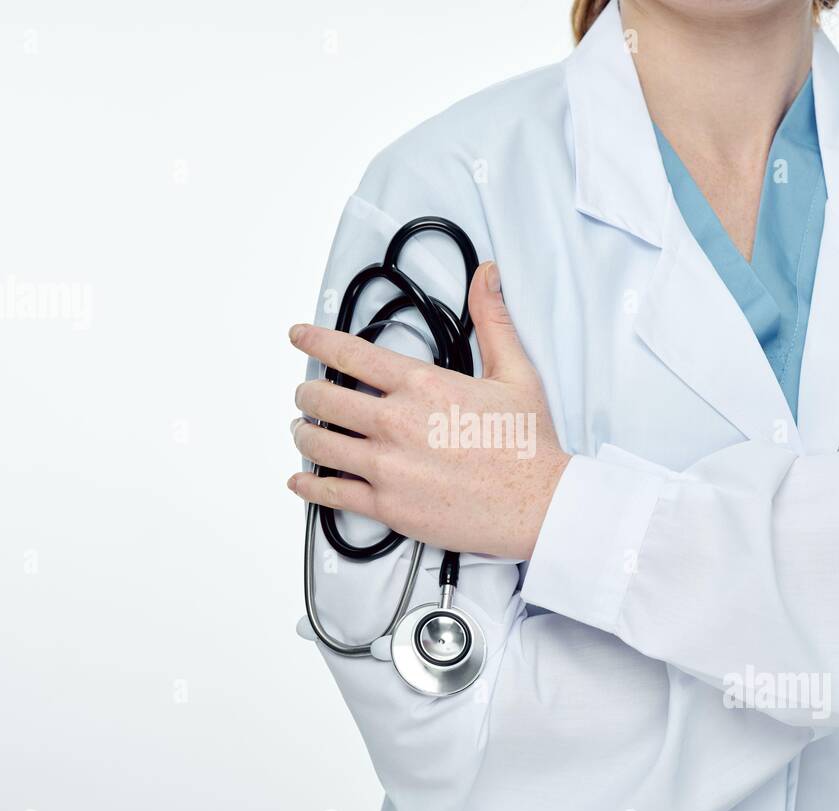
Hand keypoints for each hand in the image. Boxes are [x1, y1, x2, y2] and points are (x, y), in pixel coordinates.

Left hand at [288, 262, 569, 561]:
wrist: (538, 505)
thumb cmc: (527, 446)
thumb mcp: (514, 372)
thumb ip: (492, 319)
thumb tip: (487, 277)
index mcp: (422, 385)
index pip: (350, 353)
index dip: (316, 342)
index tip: (300, 336)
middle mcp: (396, 422)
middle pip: (322, 399)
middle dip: (308, 395)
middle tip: (308, 396)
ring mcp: (387, 466)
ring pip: (318, 445)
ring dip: (305, 436)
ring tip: (306, 433)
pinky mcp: (388, 506)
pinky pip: (331, 493)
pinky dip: (309, 485)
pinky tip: (303, 480)